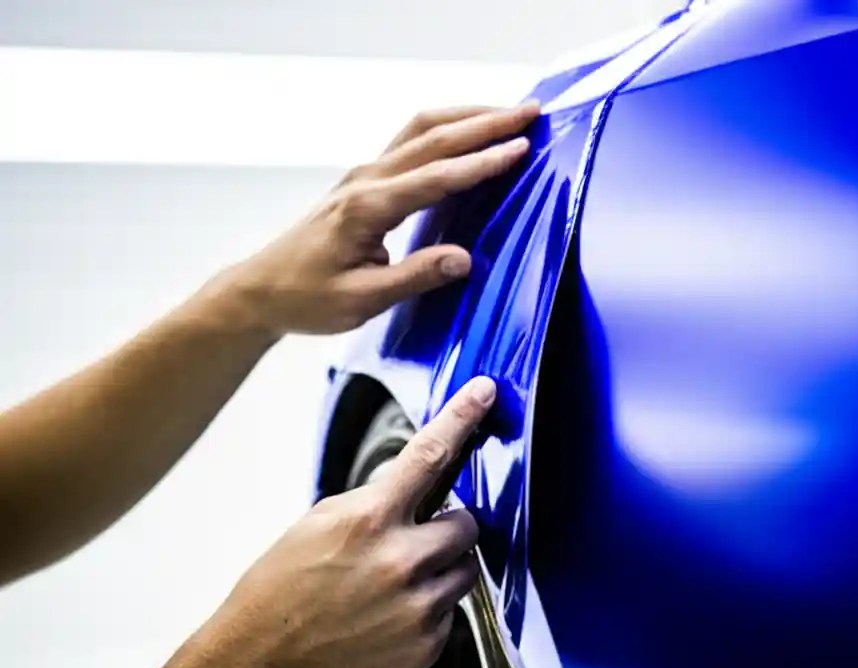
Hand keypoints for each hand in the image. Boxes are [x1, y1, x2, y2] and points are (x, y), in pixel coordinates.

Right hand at [152, 377, 495, 667]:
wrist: (256, 665)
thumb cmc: (278, 594)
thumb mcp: (318, 525)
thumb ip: (374, 502)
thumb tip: (412, 485)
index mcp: (368, 520)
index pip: (429, 454)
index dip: (462, 418)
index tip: (484, 394)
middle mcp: (400, 561)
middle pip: (465, 524)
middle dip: (446, 528)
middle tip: (414, 542)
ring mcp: (417, 607)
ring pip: (465, 570)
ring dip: (441, 570)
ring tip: (394, 586)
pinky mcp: (427, 646)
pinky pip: (451, 614)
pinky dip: (428, 612)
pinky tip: (389, 619)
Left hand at [212, 103, 539, 336]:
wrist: (262, 289)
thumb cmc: (308, 299)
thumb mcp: (362, 300)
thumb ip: (415, 278)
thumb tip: (464, 260)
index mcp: (368, 208)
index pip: (436, 177)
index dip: (481, 162)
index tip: (520, 148)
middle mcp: (367, 181)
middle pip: (433, 137)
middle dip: (485, 122)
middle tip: (530, 112)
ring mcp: (364, 175)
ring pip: (420, 129)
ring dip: (466, 116)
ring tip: (508, 112)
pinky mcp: (366, 181)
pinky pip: (411, 141)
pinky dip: (447, 129)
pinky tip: (468, 131)